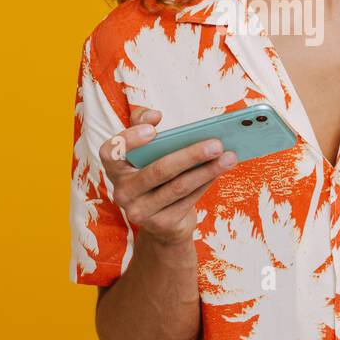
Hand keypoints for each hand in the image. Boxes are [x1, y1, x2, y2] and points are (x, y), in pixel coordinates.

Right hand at [99, 106, 238, 244]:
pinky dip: (207, 182)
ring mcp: (140, 211)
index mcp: (115, 168)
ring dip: (207, 170)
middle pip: (159, 170)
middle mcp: (122, 192)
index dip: (130, 140)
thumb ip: (141, 123)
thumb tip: (155, 115)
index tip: (153, 130)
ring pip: (179, 187)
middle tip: (217, 143)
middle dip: (191, 155)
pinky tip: (221, 170)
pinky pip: (188, 200)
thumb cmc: (154, 174)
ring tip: (229, 156)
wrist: (161, 221)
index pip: (111, 151)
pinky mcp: (161, 224)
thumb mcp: (144, 149)